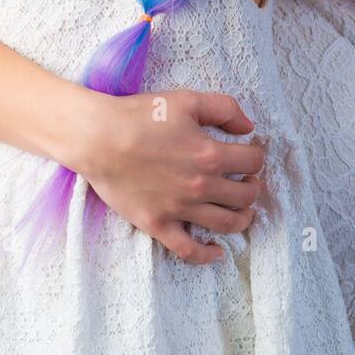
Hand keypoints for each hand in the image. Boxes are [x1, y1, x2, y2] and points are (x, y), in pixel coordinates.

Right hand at [79, 87, 265, 266]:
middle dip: (252, 187)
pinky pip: (189, 250)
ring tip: (242, 211)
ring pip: (227, 224)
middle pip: (245, 196)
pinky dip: (208, 255)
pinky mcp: (158, 224)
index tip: (249, 154)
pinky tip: (217, 252)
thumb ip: (224, 109)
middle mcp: (201, 186)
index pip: (252, 162)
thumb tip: (248, 128)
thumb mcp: (187, 100)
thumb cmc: (141, 115)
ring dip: (243, 218)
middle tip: (246, 181)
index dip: (255, 156)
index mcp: (210, 155)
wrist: (99, 138)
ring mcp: (180, 209)